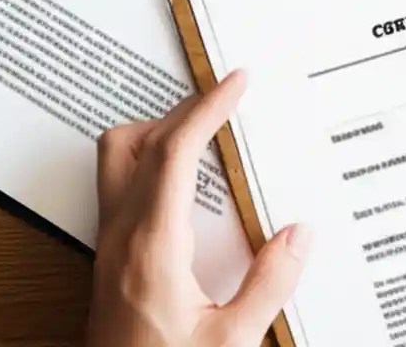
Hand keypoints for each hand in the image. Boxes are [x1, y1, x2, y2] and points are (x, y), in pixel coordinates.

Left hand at [89, 71, 310, 346]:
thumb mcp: (231, 342)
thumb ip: (269, 284)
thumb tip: (297, 235)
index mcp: (151, 246)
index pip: (174, 152)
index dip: (206, 108)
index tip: (234, 83)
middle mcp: (121, 236)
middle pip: (138, 142)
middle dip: (185, 109)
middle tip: (226, 97)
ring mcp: (108, 246)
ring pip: (118, 160)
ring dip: (158, 133)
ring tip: (204, 130)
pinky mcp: (108, 259)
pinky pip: (122, 186)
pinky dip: (153, 164)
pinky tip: (185, 183)